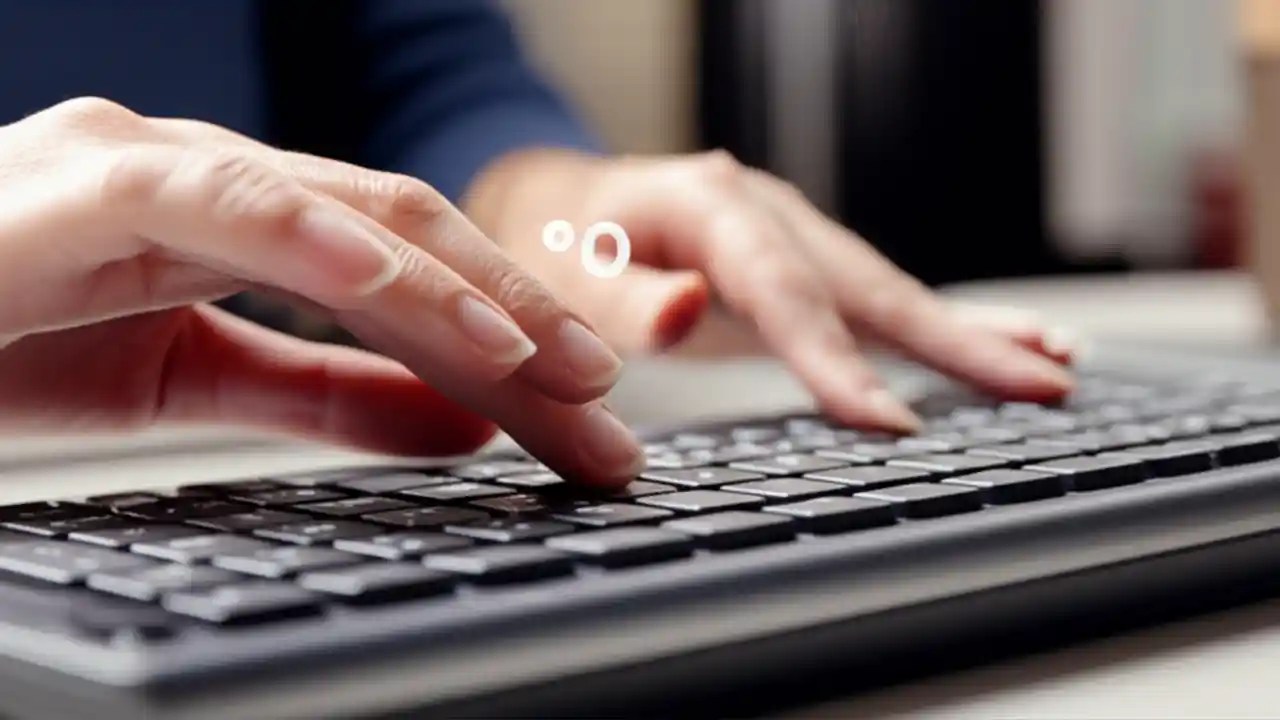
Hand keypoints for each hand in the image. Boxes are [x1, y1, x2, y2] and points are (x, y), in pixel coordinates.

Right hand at [0, 98, 645, 485]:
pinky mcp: (93, 184)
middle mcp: (226, 182)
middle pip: (411, 245)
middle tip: (605, 400)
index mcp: (251, 224)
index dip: (510, 346)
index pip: (415, 283)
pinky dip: (318, 241)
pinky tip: (403, 287)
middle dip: (517, 320)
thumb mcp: (192, 382)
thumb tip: (463, 421)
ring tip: (545, 358)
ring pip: (348, 211)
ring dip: (457, 285)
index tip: (588, 418)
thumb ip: (326, 392)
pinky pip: (226, 201)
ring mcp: (162, 167)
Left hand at [468, 150, 1074, 431]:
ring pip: (893, 290)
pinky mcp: (808, 262)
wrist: (567, 207)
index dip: (837, 360)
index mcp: (709, 205)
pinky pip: (882, 300)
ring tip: (1054, 366)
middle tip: (1040, 384)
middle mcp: (768, 212)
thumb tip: (688, 310)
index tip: (888, 423)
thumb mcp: (566, 270)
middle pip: (869, 283)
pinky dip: (947, 327)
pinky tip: (1012, 343)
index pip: (784, 292)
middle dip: (956, 341)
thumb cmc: (561, 243)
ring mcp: (796, 234)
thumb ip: (623, 297)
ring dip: (973, 333)